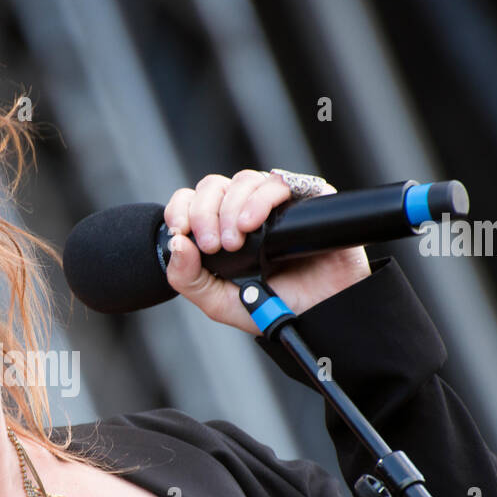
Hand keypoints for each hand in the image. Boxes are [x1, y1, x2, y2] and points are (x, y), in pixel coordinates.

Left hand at [163, 168, 370, 335]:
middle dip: (204, 212)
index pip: (191, 201)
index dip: (180, 209)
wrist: (320, 316)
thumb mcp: (218, 303)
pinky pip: (278, 183)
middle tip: (212, 245)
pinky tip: (252, 223)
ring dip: (231, 208)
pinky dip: (259, 199)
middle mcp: (244, 211)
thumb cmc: (274, 308)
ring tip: (236, 242)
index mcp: (220, 229)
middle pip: (213, 186)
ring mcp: (274, 204)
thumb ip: (188, 280)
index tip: (180, 231)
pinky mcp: (305, 200)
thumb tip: (176, 244)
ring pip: (243, 180)